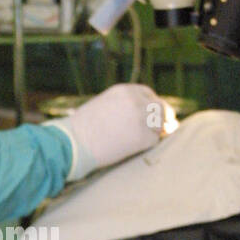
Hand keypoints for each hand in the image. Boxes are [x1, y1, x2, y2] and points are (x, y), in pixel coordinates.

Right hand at [46, 83, 163, 181]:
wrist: (74, 142)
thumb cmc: (83, 128)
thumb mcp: (104, 105)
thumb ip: (123, 106)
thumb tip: (139, 116)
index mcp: (125, 90)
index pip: (149, 94)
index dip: (153, 105)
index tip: (156, 114)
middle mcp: (136, 101)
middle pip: (160, 108)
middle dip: (163, 118)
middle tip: (165, 129)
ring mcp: (141, 118)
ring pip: (160, 125)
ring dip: (154, 133)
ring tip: (136, 141)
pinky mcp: (143, 136)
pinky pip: (154, 141)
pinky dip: (147, 145)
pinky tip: (132, 148)